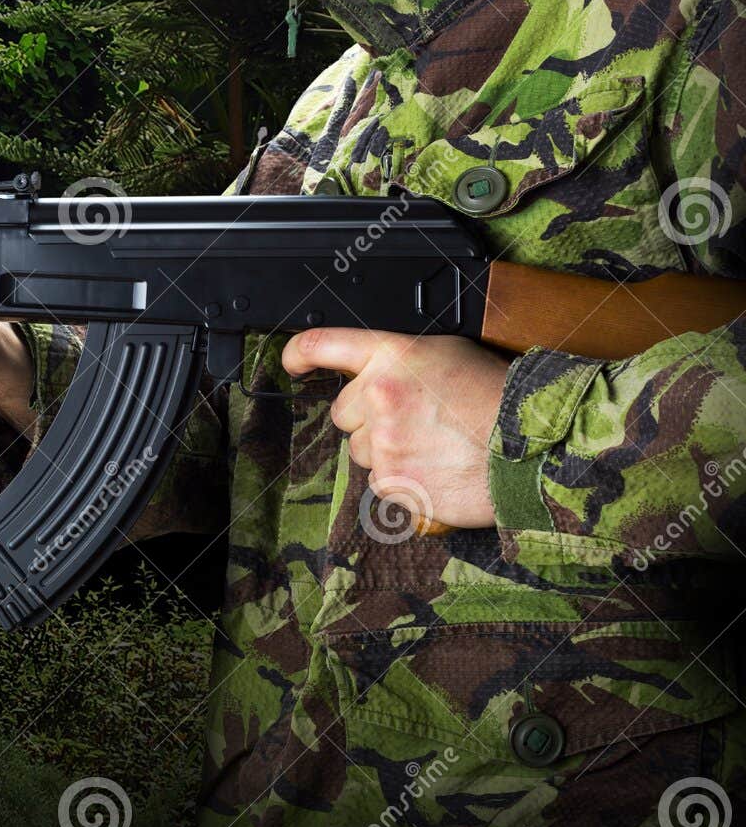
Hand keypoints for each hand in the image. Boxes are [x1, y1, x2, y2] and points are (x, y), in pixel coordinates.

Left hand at [281, 329, 509, 528]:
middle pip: (343, 412)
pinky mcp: (393, 480)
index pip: (324, 345)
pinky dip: (404, 480)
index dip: (299, 354)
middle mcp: (380, 395)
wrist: (535, 447)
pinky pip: (381, 481)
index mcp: (393, 355)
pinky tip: (438, 470)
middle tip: (416, 421)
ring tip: (435, 446)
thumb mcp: (449, 355)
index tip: (291, 364)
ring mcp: (383, 441)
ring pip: (360, 451)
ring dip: (386, 451)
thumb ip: (399, 362)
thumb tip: (370, 375)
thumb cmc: (501, 399)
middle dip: (368, 419)